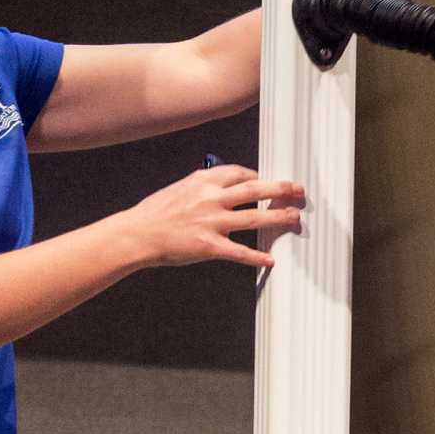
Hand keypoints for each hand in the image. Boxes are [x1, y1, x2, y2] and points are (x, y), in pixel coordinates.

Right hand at [123, 164, 303, 273]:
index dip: (259, 177)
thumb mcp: (179, 189)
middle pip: (255, 190)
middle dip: (280, 189)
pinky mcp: (209, 246)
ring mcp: (212, 222)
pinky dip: (256, 257)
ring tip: (294, 218)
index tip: (269, 182)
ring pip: (254, 218)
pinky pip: (239, 252)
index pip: (240, 173)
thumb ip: (202, 188)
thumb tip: (220, 187)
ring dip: (278, 218)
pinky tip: (269, 260)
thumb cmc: (155, 213)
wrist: (137, 234)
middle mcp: (211, 198)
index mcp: (203, 180)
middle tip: (297, 190)